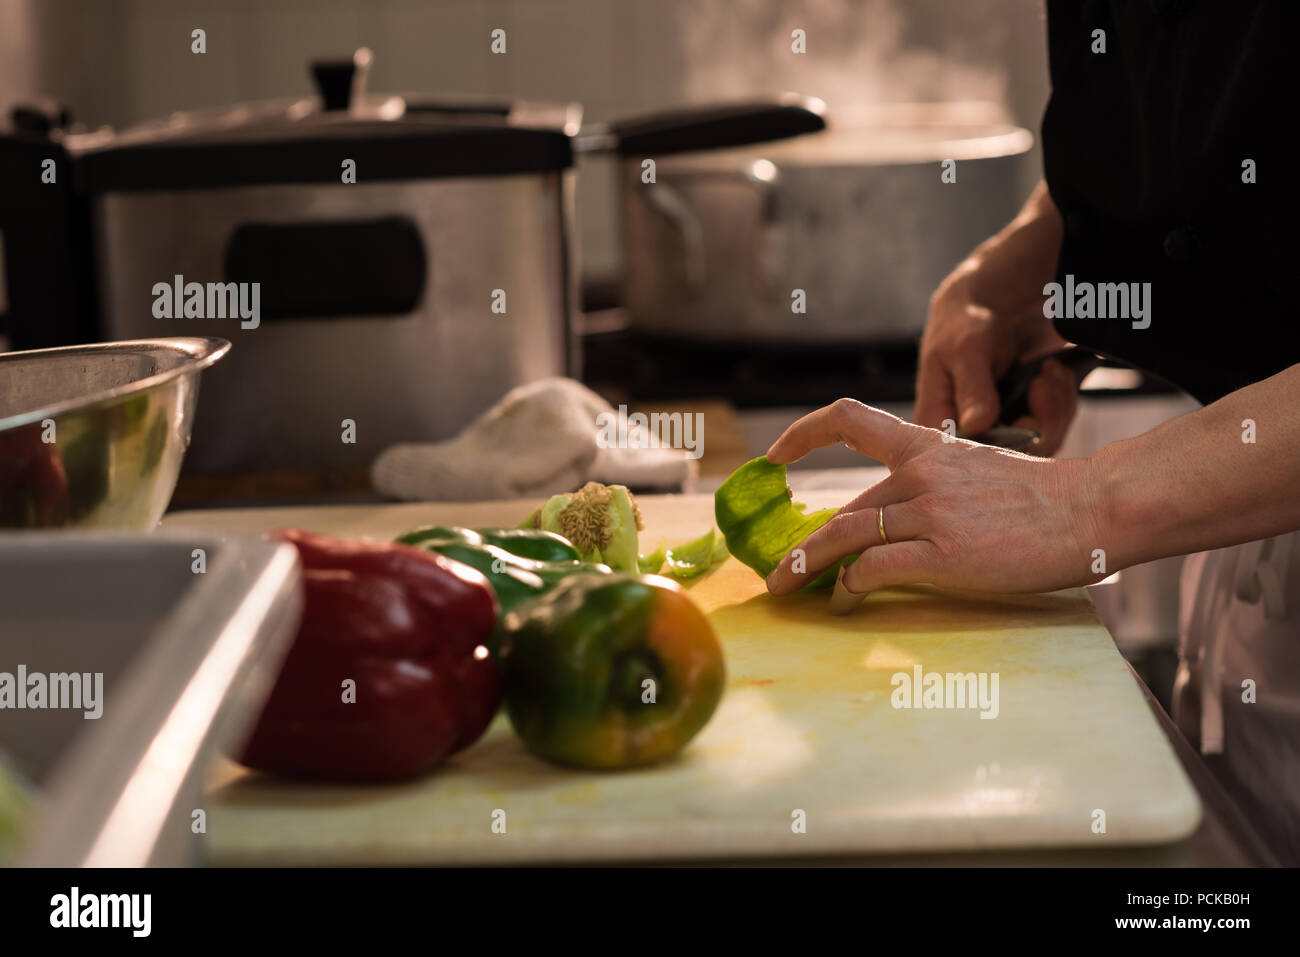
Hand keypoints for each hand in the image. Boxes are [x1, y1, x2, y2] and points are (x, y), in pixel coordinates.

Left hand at [764, 399, 1104, 594]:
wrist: (1091, 509)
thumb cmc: (1042, 499)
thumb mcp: (976, 472)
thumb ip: (932, 486)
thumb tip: (893, 519)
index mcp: (926, 447)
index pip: (849, 420)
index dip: (802, 435)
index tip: (773, 457)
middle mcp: (919, 475)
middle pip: (843, 509)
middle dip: (805, 544)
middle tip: (781, 567)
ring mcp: (929, 514)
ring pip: (844, 536)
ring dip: (805, 565)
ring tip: (783, 586)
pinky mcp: (943, 555)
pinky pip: (874, 569)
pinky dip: (851, 586)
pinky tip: (845, 600)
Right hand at [916, 271, 1078, 455]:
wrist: (990, 304)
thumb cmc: (964, 324)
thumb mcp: (966, 349)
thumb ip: (972, 388)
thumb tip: (978, 426)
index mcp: (939, 425)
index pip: (969, 460)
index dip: (1003, 448)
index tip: (1024, 417)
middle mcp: (971, 435)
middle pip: (1011, 459)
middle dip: (1039, 424)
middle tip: (1042, 385)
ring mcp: (1001, 429)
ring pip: (1039, 444)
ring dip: (1055, 408)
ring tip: (1048, 371)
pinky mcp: (1026, 419)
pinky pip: (1053, 426)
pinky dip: (1062, 399)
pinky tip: (1053, 372)